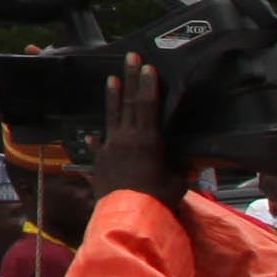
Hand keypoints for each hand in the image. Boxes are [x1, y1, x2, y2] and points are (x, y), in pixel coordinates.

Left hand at [90, 55, 173, 213]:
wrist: (127, 218)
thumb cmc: (157, 200)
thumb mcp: (177, 182)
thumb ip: (179, 169)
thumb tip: (185, 164)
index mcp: (146, 139)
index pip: (147, 104)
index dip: (147, 84)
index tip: (146, 65)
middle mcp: (124, 139)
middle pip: (128, 103)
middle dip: (130, 79)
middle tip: (129, 58)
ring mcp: (109, 149)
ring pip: (111, 118)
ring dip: (112, 98)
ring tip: (111, 79)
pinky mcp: (98, 164)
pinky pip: (98, 148)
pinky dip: (96, 141)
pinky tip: (91, 137)